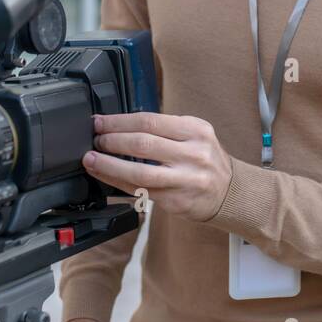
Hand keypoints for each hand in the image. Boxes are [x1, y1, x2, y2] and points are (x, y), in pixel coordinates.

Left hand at [84, 112, 232, 221]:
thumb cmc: (205, 161)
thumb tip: (120, 126)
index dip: (119, 121)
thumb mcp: (195, 136)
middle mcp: (193, 153)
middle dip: (112, 140)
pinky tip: (105, 176)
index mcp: (196, 130)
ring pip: (139, 171)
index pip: (150, 121)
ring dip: (109, 164)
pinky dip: (118, 182)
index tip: (100, 122)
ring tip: (92, 159)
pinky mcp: (176, 200)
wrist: (230, 193)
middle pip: (143, 143)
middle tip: (95, 139)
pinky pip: (141, 190)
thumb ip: (164, 130)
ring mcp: (185, 179)